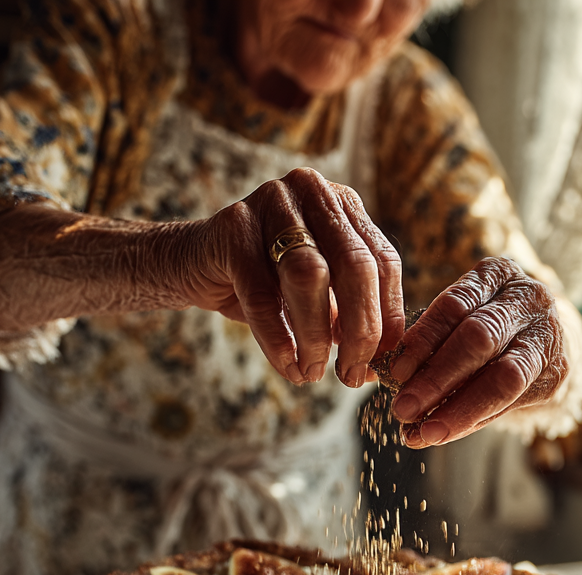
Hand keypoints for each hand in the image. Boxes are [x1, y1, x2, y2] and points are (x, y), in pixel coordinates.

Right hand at [190, 167, 404, 386]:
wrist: (193, 265)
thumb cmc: (264, 283)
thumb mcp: (316, 295)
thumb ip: (348, 315)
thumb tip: (381, 363)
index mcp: (342, 204)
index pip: (383, 261)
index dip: (388, 316)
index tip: (382, 361)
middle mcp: (312, 191)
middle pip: (355, 266)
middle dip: (360, 330)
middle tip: (351, 374)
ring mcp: (272, 202)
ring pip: (310, 276)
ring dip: (316, 336)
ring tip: (313, 371)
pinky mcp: (233, 226)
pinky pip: (262, 292)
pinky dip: (277, 337)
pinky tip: (287, 364)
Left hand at [385, 257, 567, 447]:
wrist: (546, 336)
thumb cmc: (491, 324)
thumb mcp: (465, 314)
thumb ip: (436, 339)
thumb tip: (394, 379)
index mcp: (497, 274)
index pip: (456, 304)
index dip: (424, 339)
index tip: (396, 372)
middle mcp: (529, 298)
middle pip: (480, 338)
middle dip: (437, 377)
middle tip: (404, 408)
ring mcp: (548, 335)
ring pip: (505, 375)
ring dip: (459, 407)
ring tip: (426, 431)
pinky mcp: (558, 372)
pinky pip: (513, 401)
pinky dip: (476, 418)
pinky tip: (449, 430)